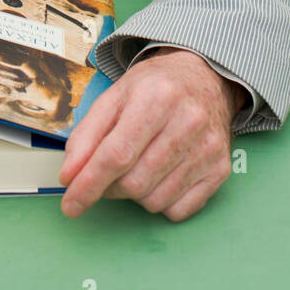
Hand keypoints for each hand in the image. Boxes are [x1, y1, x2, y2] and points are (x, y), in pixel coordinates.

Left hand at [58, 48, 246, 221]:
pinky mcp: (221, 170)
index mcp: (156, 98)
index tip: (71, 204)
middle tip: (107, 173)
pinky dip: (160, 202)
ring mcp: (208, 149)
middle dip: (110, 187)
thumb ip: (86, 136)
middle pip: (134, 182)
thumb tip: (69, 176)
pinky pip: (178, 210)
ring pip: (154, 200)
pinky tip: (159, 176)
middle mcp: (188, 123)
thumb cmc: (154, 87)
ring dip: (134, 194)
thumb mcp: (114, 97)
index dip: (89, 184)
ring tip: (136, 166)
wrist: (204, 78)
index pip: (116, 155)